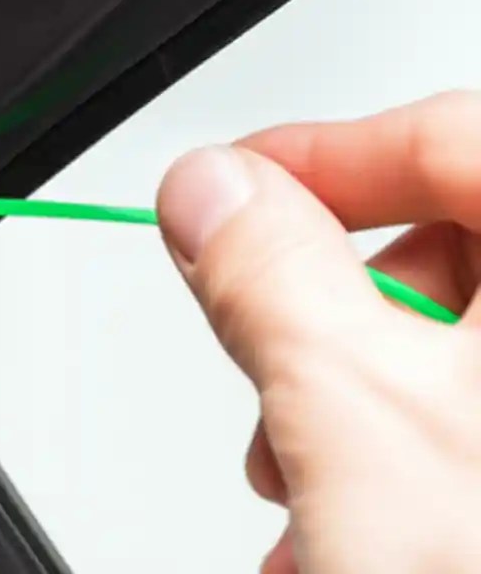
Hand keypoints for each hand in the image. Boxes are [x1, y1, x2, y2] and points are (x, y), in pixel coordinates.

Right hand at [157, 91, 480, 572]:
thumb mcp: (356, 420)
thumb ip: (267, 276)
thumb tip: (209, 190)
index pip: (451, 135)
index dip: (315, 155)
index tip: (223, 190)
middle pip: (466, 243)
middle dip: (336, 308)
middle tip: (269, 362)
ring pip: (472, 346)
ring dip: (364, 401)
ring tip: (307, 489)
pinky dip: (416, 456)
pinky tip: (363, 529)